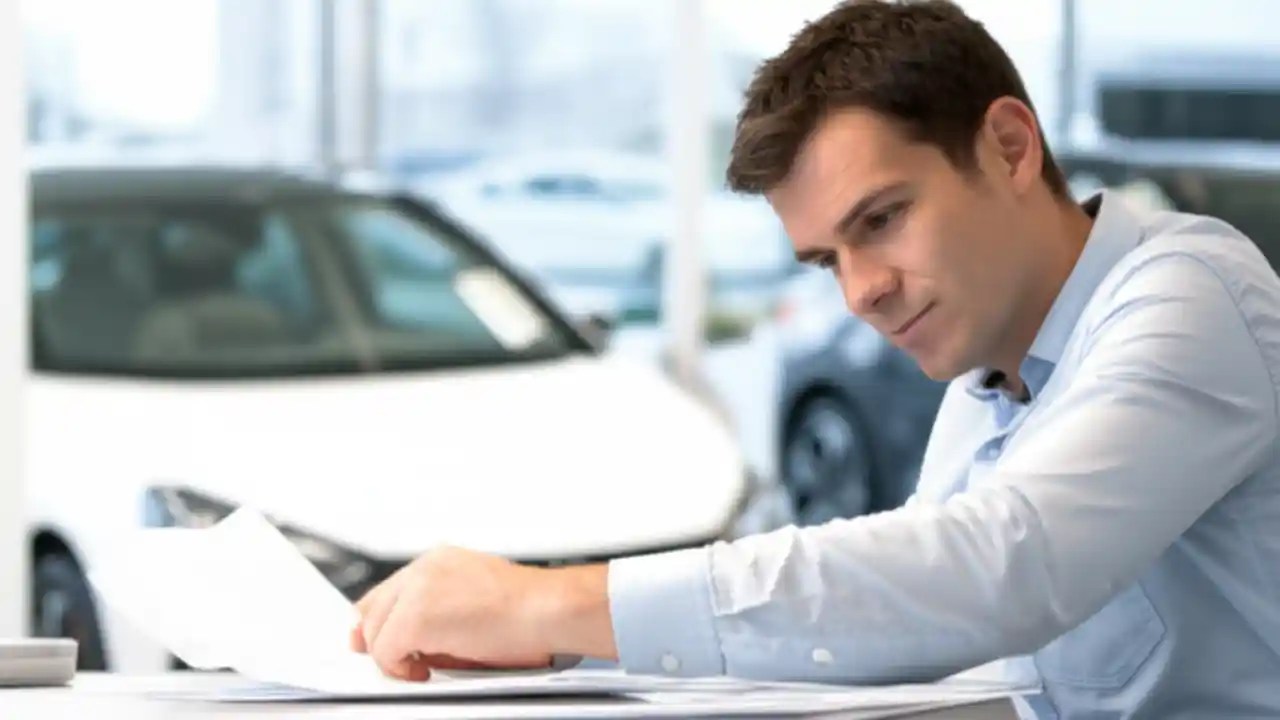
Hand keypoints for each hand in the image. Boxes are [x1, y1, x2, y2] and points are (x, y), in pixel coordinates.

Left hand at [349, 546, 615, 680]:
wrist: (546, 609)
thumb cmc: (528, 609)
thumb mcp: (475, 598)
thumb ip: (440, 608)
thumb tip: (414, 641)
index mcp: (439, 561)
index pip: (389, 589)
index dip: (376, 618)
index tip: (372, 637)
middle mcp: (424, 568)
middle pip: (374, 607)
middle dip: (377, 639)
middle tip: (398, 662)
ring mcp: (417, 591)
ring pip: (375, 630)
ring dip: (392, 654)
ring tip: (420, 668)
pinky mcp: (416, 618)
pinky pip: (386, 651)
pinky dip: (399, 667)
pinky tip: (423, 672)